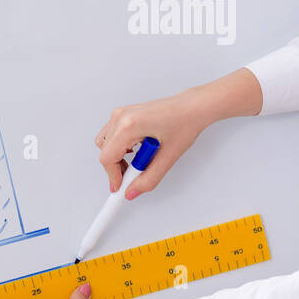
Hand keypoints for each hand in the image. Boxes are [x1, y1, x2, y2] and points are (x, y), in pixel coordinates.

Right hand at [93, 88, 212, 198]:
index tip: (119, 188)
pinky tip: (140, 148)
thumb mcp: (168, 157)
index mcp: (130, 125)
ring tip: (142, 158)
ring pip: (106, 143)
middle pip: (105, 151)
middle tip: (136, 174)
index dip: (113, 177)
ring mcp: (122, 112)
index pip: (108, 158)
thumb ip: (148, 178)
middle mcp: (122, 116)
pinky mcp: (125, 113)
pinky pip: (112, 135)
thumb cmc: (185, 122)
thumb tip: (132, 190)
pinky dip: (122, 146)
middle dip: (117, 167)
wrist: (193, 107)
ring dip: (119, 156)